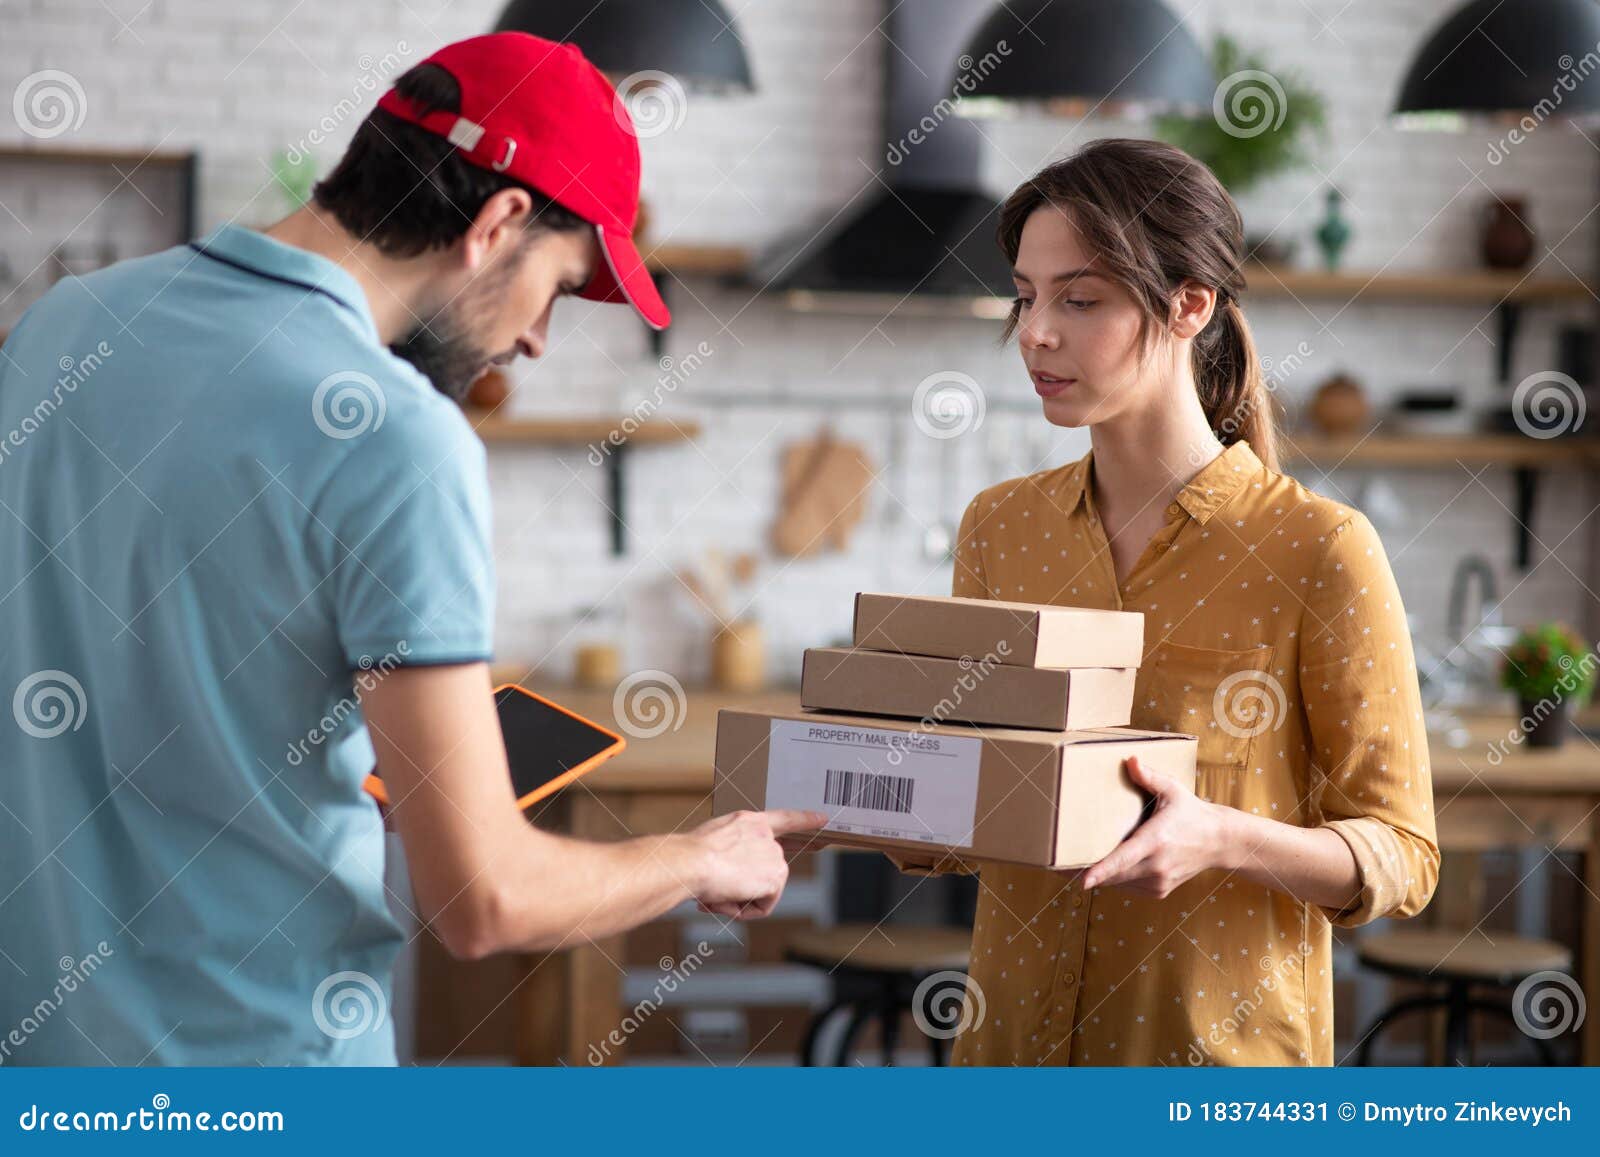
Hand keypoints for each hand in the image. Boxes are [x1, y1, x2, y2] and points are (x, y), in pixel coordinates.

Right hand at [687, 809, 825, 919]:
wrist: (692, 862)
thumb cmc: (689, 856)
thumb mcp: (711, 844)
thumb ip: (730, 854)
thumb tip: (726, 881)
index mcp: (749, 821)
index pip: (783, 819)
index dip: (805, 819)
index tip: (823, 819)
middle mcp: (766, 835)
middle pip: (769, 871)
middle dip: (743, 888)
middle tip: (715, 892)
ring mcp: (774, 855)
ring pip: (762, 891)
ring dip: (738, 900)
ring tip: (717, 893)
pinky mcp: (776, 876)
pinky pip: (763, 906)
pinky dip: (745, 911)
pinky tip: (729, 899)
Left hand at [1079, 756, 1232, 897]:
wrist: (1219, 842)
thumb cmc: (1192, 812)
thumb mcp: (1173, 790)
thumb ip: (1149, 776)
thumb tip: (1130, 759)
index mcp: (1156, 841)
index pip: (1124, 859)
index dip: (1101, 871)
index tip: (1082, 880)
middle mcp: (1157, 866)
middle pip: (1113, 874)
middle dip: (1085, 871)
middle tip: (1057, 865)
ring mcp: (1159, 882)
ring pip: (1118, 883)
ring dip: (1100, 874)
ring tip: (1077, 863)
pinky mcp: (1159, 891)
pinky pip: (1128, 886)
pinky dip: (1117, 877)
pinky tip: (1111, 864)